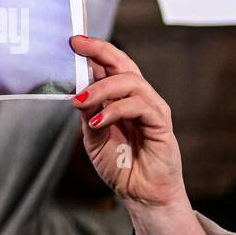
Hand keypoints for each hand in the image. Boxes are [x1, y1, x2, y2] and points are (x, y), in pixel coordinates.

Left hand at [69, 36, 221, 234]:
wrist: (141, 194)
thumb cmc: (120, 164)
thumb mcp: (94, 136)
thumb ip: (89, 112)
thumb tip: (77, 89)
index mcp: (122, 97)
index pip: (109, 65)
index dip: (94, 50)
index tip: (74, 40)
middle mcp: (139, 97)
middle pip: (123, 63)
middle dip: (100, 51)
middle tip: (78, 47)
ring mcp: (152, 108)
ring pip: (130, 82)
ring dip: (102, 88)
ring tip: (80, 101)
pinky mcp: (161, 123)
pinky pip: (139, 106)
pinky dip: (116, 110)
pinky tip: (98, 122)